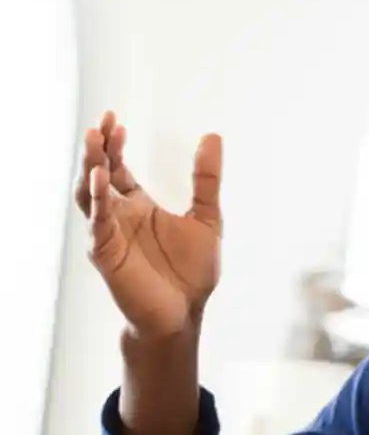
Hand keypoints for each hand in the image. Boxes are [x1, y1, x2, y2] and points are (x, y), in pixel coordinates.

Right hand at [75, 111, 222, 339]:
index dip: (113, 146)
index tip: (115, 121)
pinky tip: (100, 177)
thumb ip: (206, 179)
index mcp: (139, 207)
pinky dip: (97, 199)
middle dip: (97, 149)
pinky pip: (97, 222)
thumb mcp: (206, 217)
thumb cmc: (191, 271)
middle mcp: (120, 217)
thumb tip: (213, 136)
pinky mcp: (107, 253)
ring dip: (90, 168)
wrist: (184, 312)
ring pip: (89, 195)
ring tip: (95, 142)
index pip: (118, 168)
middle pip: (98, 175)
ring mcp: (110, 234)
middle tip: (101, 124)